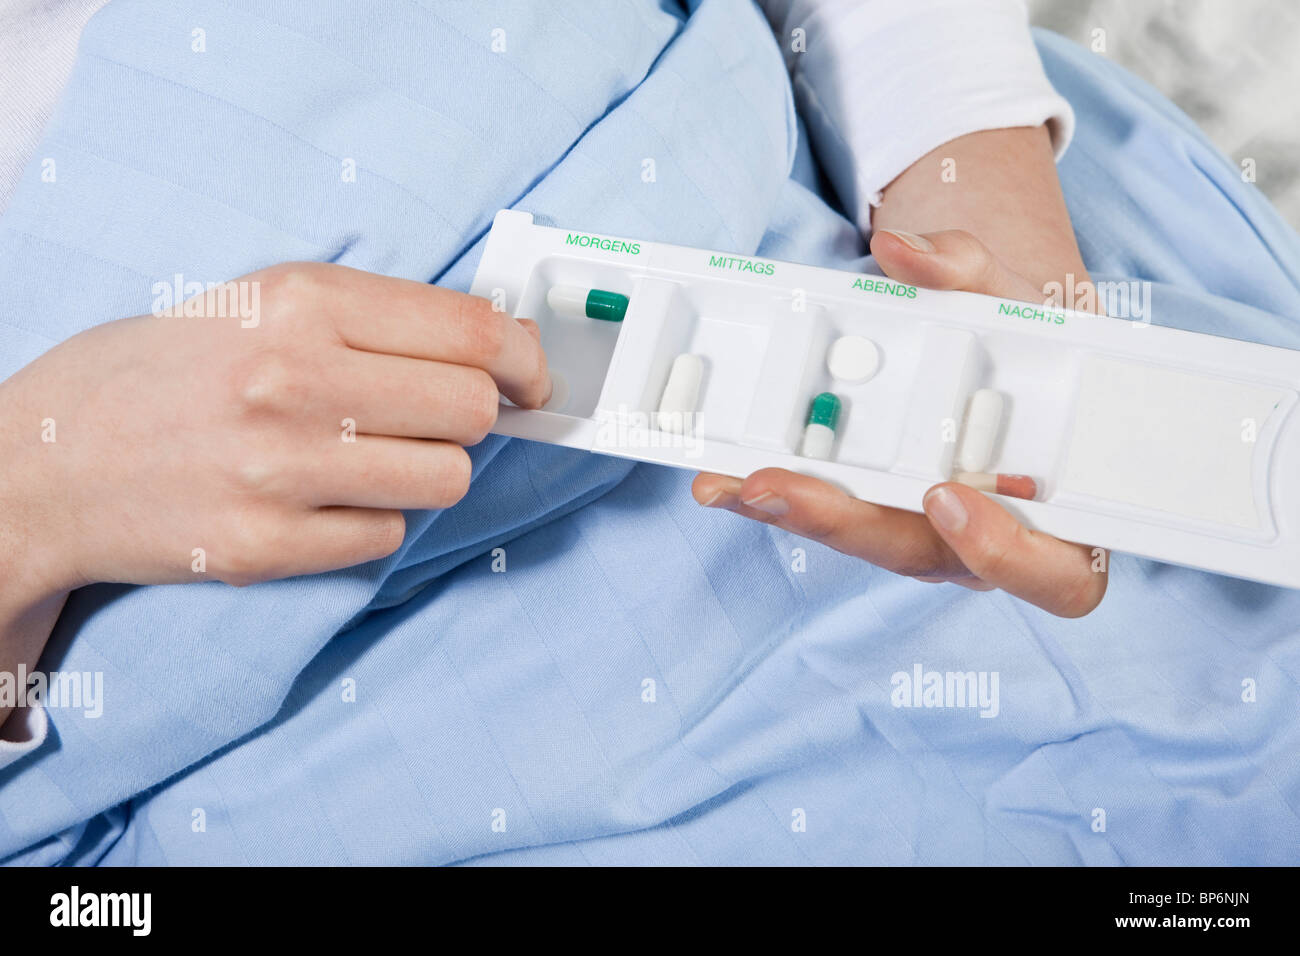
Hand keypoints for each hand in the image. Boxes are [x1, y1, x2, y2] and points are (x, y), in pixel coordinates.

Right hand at [0, 262, 549, 594]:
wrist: (39, 463)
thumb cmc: (157, 374)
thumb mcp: (254, 303)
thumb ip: (370, 318)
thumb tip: (491, 347)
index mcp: (298, 301)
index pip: (470, 329)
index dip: (524, 358)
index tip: (530, 378)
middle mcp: (295, 380)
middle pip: (473, 410)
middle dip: (475, 416)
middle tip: (441, 418)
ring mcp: (281, 471)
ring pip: (445, 480)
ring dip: (426, 470)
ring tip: (366, 458)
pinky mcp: (267, 547)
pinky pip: (387, 537)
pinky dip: (372, 520)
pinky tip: (319, 500)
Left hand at [692, 228, 1106, 617]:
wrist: (998, 350)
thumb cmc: (1027, 339)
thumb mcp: (1013, 297)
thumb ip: (968, 272)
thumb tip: (903, 250)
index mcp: (1062, 513)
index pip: (1054, 575)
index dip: (1005, 551)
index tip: (946, 495)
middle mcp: (985, 537)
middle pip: (919, 555)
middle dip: (843, 521)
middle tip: (775, 485)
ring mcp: (920, 529)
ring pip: (858, 538)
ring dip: (789, 512)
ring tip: (727, 481)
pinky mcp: (869, 509)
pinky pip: (825, 510)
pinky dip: (774, 493)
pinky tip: (724, 475)